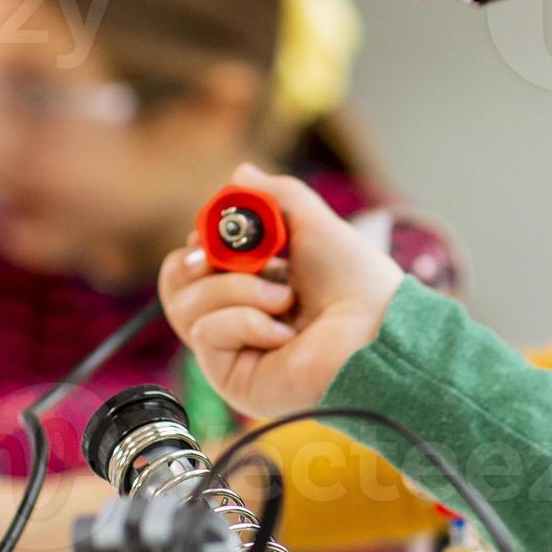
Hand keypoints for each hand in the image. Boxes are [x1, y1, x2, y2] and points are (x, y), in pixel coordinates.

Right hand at [159, 166, 403, 420]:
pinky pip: (208, 333)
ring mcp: (231, 350)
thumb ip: (275, 195)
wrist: (377, 328)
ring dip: (237, 290)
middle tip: (234, 259)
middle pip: (174, 286)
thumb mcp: (311, 222)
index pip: (191, 263)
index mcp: (249, 285)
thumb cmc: (354, 281)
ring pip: (187, 306)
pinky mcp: (232, 378)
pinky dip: (247, 321)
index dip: (199, 243)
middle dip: (204, 262)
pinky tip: (283, 332)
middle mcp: (235, 318)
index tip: (219, 231)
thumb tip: (239, 173)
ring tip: (283, 297)